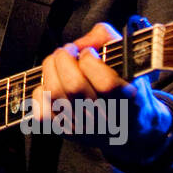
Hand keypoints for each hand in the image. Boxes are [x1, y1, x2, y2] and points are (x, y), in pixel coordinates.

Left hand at [30, 22, 172, 163]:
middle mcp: (106, 119)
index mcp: (129, 101)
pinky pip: (41, 112)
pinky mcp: (66, 133)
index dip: (91, 61)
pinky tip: (51, 83)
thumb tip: (81, 43)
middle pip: (74, 86)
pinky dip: (41, 92)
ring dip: (50, 70)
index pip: (106, 82)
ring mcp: (84, 128)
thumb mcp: (128, 58)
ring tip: (57, 61)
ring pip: (55, 95)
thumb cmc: (127, 86)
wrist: (132, 130)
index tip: (89, 52)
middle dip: (64, 59)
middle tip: (67, 51)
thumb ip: (106, 39)